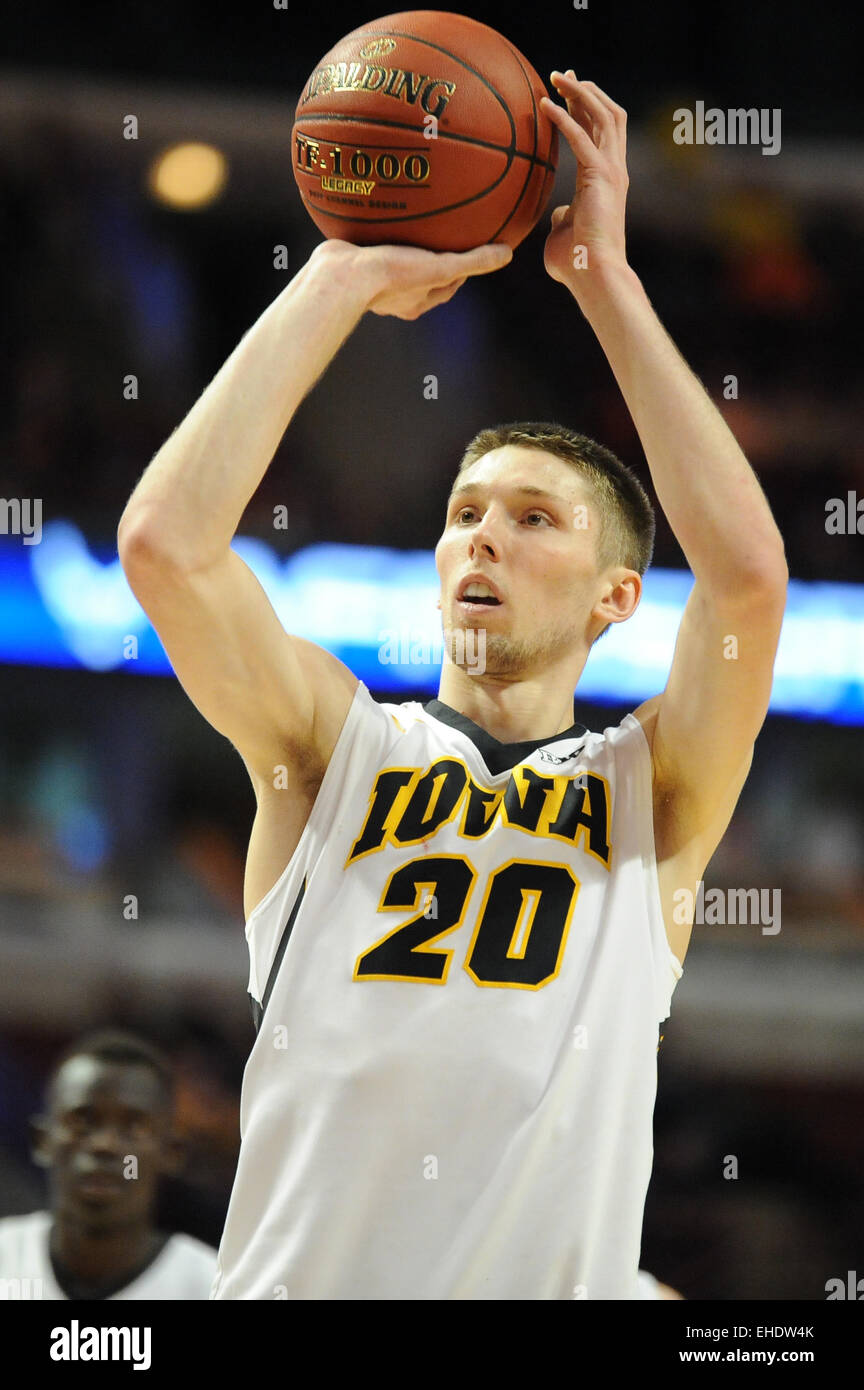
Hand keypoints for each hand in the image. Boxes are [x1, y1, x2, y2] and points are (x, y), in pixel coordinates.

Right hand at [310, 239, 511, 319]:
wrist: (338, 276)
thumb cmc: (391, 275)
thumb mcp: (440, 266)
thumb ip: (473, 261)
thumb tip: (507, 254)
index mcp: (417, 303)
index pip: (448, 285)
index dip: (462, 268)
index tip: (470, 250)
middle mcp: (396, 297)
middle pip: (423, 275)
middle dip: (434, 257)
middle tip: (444, 234)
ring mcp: (373, 283)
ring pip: (396, 261)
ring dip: (405, 245)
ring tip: (412, 221)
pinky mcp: (354, 266)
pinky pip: (371, 246)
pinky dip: (379, 232)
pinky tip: (381, 209)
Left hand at [539, 73, 629, 287]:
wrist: (594, 276)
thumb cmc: (576, 264)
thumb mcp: (563, 233)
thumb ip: (561, 218)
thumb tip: (555, 214)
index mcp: (606, 180)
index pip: (599, 134)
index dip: (584, 109)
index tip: (566, 93)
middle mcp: (614, 170)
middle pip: (607, 115)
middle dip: (586, 91)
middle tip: (563, 75)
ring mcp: (612, 171)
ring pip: (603, 115)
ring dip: (580, 93)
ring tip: (557, 77)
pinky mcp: (601, 177)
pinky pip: (581, 138)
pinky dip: (563, 119)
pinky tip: (545, 105)